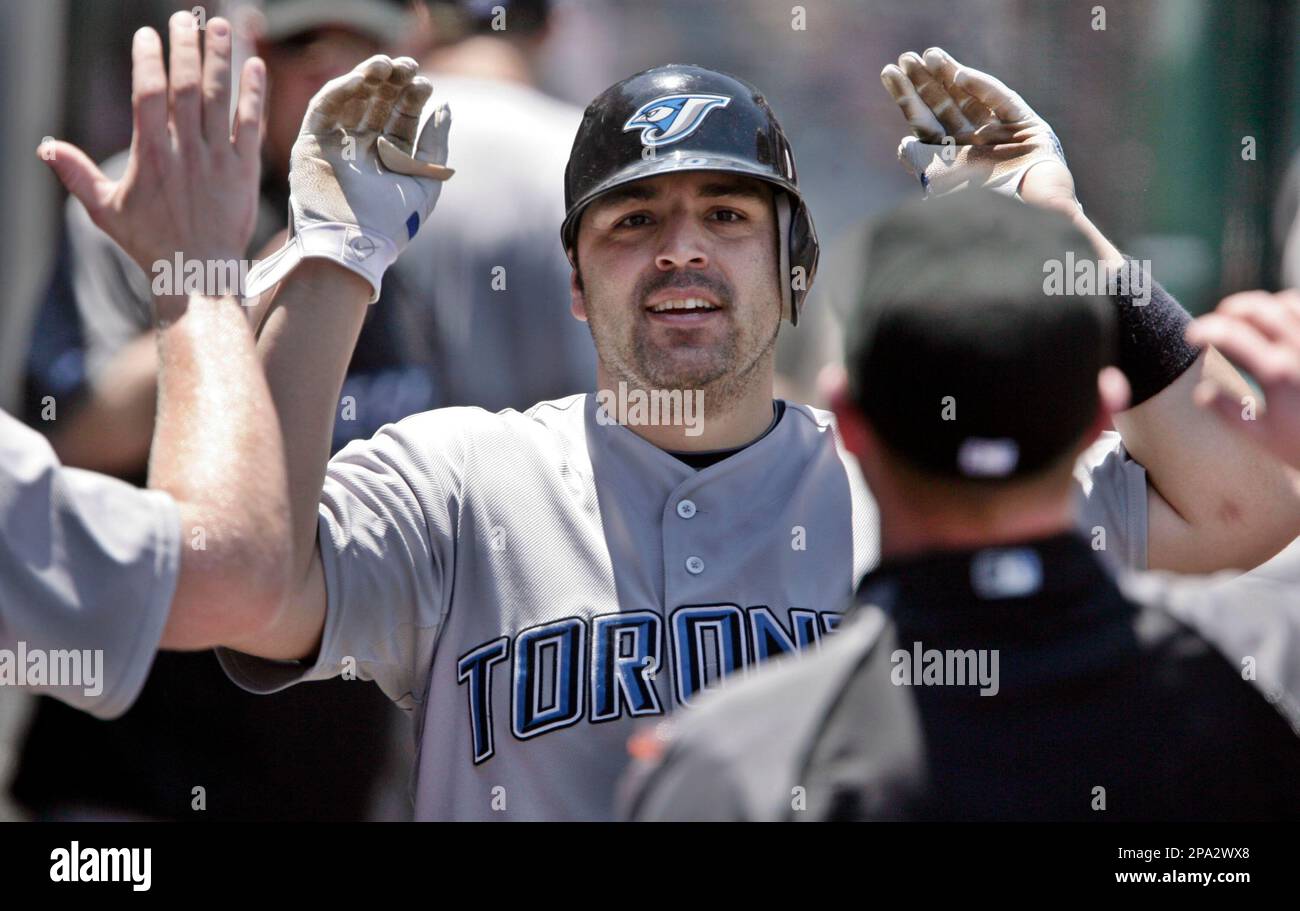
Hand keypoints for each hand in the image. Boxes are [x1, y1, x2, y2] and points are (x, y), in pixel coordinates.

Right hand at [39, 12, 263, 271]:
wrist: (198, 273)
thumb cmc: (151, 244)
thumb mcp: (106, 210)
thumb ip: (78, 174)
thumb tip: (45, 147)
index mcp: (151, 153)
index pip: (148, 93)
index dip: (148, 60)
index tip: (148, 35)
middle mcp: (186, 150)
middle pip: (187, 86)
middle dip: (186, 47)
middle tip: (184, 18)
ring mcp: (218, 158)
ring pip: (220, 98)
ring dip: (220, 58)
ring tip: (219, 26)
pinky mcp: (244, 170)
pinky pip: (251, 125)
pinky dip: (254, 94)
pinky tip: (255, 66)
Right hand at [243, 55, 452, 303]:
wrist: (355, 245)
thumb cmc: (393, 221)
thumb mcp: (425, 179)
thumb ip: (435, 143)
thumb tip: (446, 106)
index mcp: (390, 157)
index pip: (401, 117)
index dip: (412, 98)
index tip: (425, 83)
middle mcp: (363, 148)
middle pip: (377, 103)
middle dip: (392, 82)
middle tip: (406, 65)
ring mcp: (336, 144)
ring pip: (350, 100)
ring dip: (366, 78)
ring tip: (385, 64)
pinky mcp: (310, 144)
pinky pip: (323, 109)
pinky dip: (339, 90)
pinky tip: (359, 79)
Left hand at [880, 47, 1077, 215]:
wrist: (1028, 221)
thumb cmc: (979, 208)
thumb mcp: (941, 184)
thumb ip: (920, 161)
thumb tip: (903, 145)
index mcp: (952, 166)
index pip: (925, 126)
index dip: (908, 100)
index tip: (889, 73)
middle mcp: (976, 151)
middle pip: (945, 109)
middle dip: (925, 83)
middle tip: (905, 57)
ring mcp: (1002, 139)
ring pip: (972, 100)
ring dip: (950, 77)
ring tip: (929, 54)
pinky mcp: (1030, 130)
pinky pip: (1004, 103)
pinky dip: (984, 88)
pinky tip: (961, 75)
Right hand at [1186, 290, 1299, 469]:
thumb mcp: (1263, 437)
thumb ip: (1230, 412)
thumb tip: (1202, 392)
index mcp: (1276, 372)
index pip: (1233, 335)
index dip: (1206, 330)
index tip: (1191, 336)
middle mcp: (1299, 349)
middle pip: (1259, 309)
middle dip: (1231, 310)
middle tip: (1218, 324)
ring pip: (1286, 303)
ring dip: (1261, 307)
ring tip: (1248, 322)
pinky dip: (1288, 309)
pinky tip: (1279, 324)